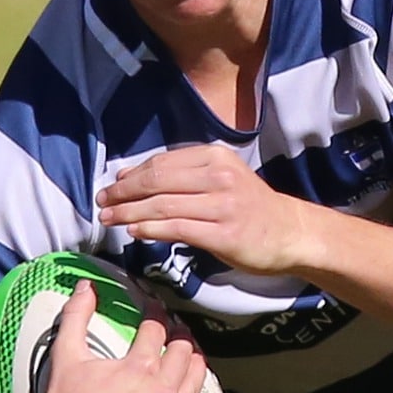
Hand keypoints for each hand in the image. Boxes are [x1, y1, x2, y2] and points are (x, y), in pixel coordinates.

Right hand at [20, 281, 217, 392]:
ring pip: (196, 383)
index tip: (154, 309)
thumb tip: (85, 286)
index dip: (156, 314)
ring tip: (189, 357)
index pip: (158, 330)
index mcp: (140, 367)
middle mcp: (161, 392)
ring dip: (194, 366)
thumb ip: (77, 316)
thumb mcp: (67, 355)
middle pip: (183, 353)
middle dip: (178, 338)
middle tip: (172, 333)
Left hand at [97, 146, 312, 274]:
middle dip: (123, 193)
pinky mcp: (224, 234)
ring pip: (163, 206)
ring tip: (109, 219)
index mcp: (216, 157)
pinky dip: (150, 229)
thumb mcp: (221, 178)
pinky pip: (177, 229)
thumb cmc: (250, 206)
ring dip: (129, 212)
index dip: (130, 176)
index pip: (161, 163)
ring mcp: (222, 206)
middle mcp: (219, 177)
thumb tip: (128, 176)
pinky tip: (134, 232)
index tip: (110, 187)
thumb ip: (181, 176)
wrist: (291, 232)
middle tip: (102, 204)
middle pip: (157, 181)